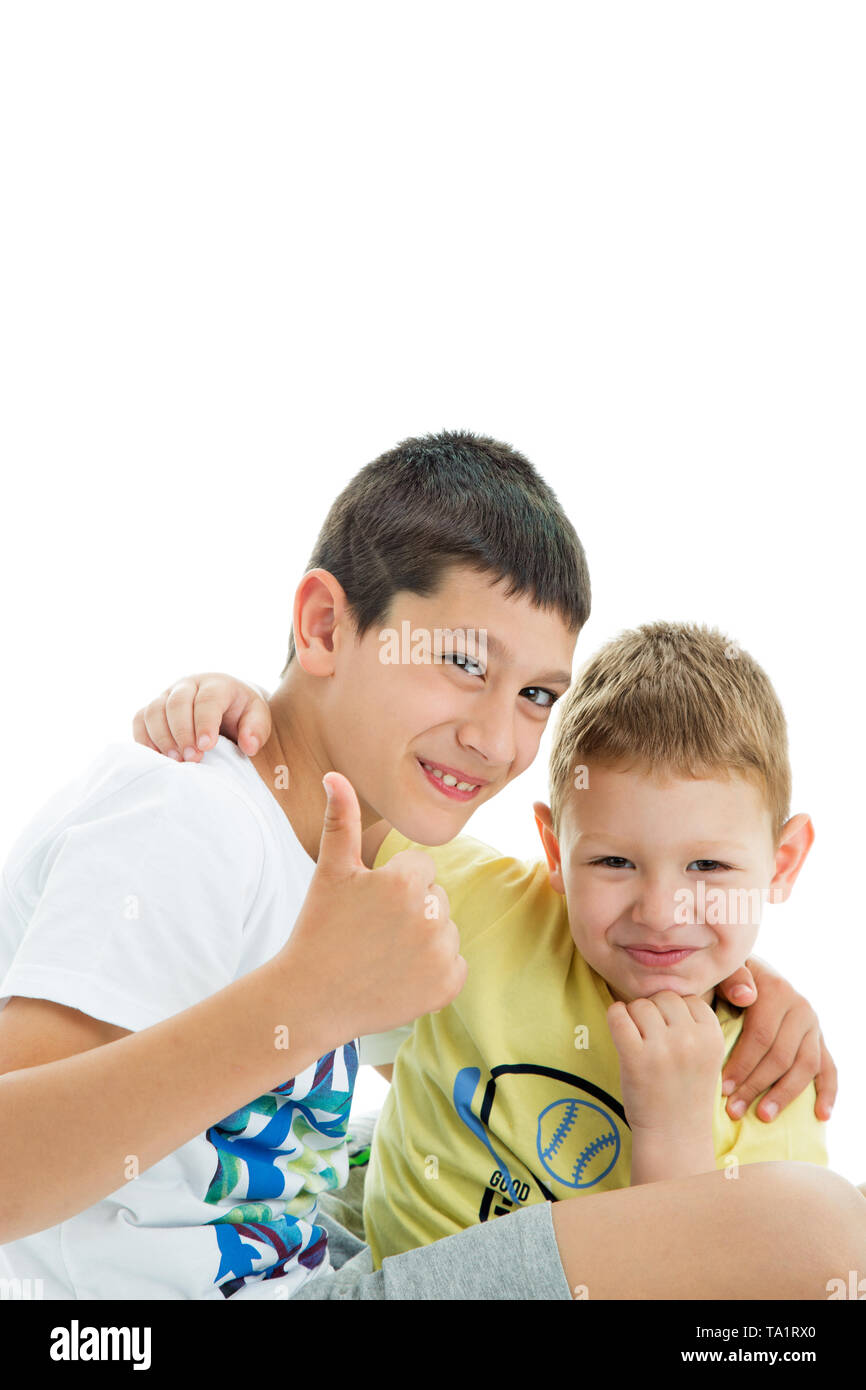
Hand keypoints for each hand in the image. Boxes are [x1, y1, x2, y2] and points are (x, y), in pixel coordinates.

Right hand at [133, 674, 271, 761]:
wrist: (227, 706)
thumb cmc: (243, 714)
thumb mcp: (259, 717)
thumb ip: (257, 729)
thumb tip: (249, 746)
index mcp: (217, 684)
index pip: (207, 699)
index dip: (204, 723)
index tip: (206, 747)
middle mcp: (189, 685)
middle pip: (176, 703)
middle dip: (182, 733)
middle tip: (192, 759)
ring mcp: (168, 695)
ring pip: (154, 711)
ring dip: (162, 738)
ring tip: (176, 761)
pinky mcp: (154, 709)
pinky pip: (140, 720)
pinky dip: (145, 740)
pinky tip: (159, 758)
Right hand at [277, 771, 467, 1044]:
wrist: (311, 998)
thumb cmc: (319, 929)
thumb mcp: (330, 871)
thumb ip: (341, 819)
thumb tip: (334, 774)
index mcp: (407, 882)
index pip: (421, 870)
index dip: (392, 886)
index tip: (367, 907)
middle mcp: (431, 916)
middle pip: (436, 899)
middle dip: (410, 912)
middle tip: (372, 932)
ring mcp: (441, 954)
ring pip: (445, 931)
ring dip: (423, 941)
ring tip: (383, 954)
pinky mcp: (447, 986)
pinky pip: (454, 965)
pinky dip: (433, 972)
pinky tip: (398, 976)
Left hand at [608, 992, 724, 1182]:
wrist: (674, 1136)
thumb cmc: (685, 1092)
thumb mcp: (705, 1054)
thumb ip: (694, 1023)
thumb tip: (667, 981)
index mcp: (712, 1035)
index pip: (688, 997)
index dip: (675, 1013)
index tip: (673, 1035)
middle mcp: (690, 1038)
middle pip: (663, 997)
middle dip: (654, 1013)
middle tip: (653, 1041)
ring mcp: (662, 1048)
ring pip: (640, 1005)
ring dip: (635, 1018)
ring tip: (640, 1044)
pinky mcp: (635, 1057)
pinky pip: (618, 1015)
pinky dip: (615, 1018)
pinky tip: (621, 1033)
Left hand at [718, 956, 835, 1123]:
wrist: (748, 970)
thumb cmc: (728, 977)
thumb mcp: (725, 971)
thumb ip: (732, 978)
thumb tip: (746, 997)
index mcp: (776, 991)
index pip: (761, 1036)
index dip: (742, 1064)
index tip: (723, 1088)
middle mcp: (800, 1007)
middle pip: (781, 1055)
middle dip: (756, 1086)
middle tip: (734, 1110)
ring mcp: (813, 1025)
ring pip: (805, 1066)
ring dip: (784, 1095)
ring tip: (763, 1117)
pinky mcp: (819, 1039)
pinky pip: (829, 1067)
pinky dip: (828, 1092)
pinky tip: (821, 1116)